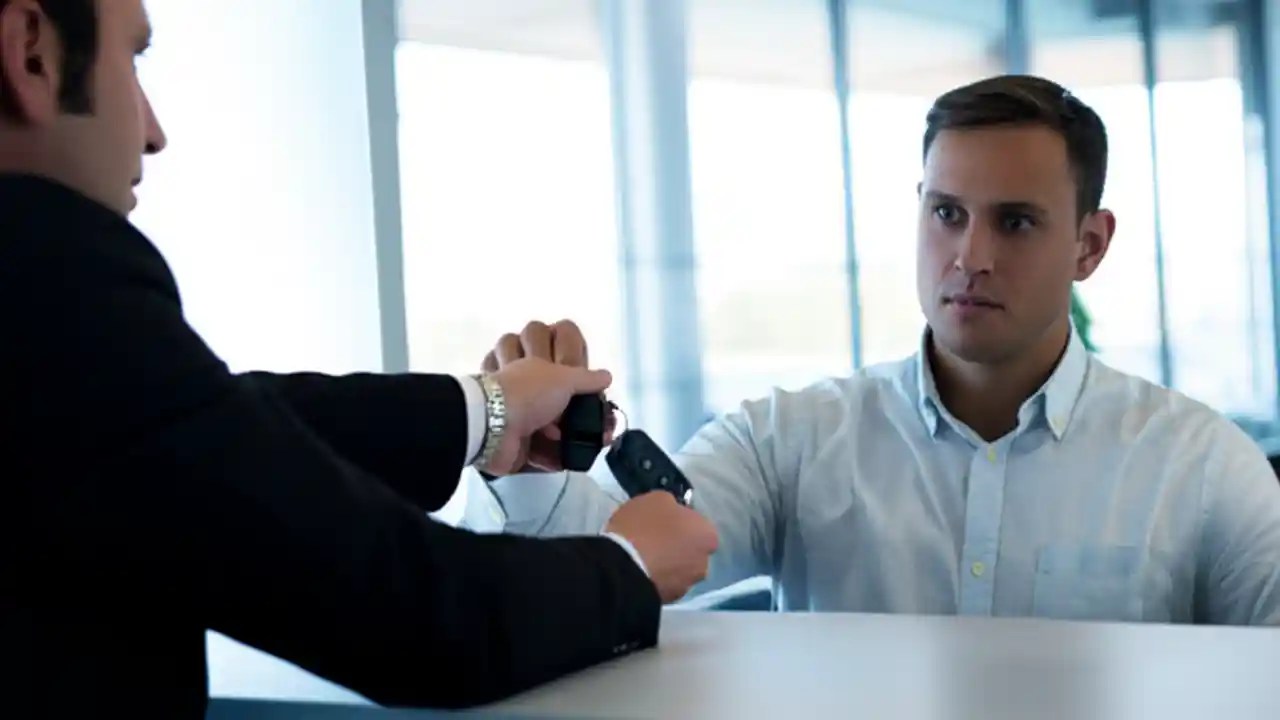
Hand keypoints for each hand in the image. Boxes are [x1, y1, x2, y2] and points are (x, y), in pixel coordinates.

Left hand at [480, 320, 616, 473]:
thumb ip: (587, 379)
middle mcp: (526, 400)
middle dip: (577, 423)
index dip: (580, 396)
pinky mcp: (515, 450)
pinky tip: (570, 461)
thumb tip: (606, 376)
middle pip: (557, 412)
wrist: (493, 424)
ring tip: (587, 449)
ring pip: (550, 436)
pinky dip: (554, 459)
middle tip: (597, 433)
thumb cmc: (529, 393)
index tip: (596, 408)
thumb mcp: (564, 377)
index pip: (561, 385)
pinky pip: (539, 455)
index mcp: (534, 377)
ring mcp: (519, 425)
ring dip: (568, 443)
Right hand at [605, 492, 719, 603]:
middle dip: (677, 546)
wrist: (623, 567)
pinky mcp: (669, 601)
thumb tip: (672, 512)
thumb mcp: (656, 499)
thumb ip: (671, 505)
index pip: (697, 525)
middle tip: (654, 539)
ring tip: (643, 558)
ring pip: (679, 570)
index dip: (679, 522)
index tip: (663, 521)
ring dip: (667, 565)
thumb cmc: (643, 527)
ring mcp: (687, 585)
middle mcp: (704, 563)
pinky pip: (664, 584)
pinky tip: (639, 571)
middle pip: (691, 550)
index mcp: (708, 535)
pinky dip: (656, 579)